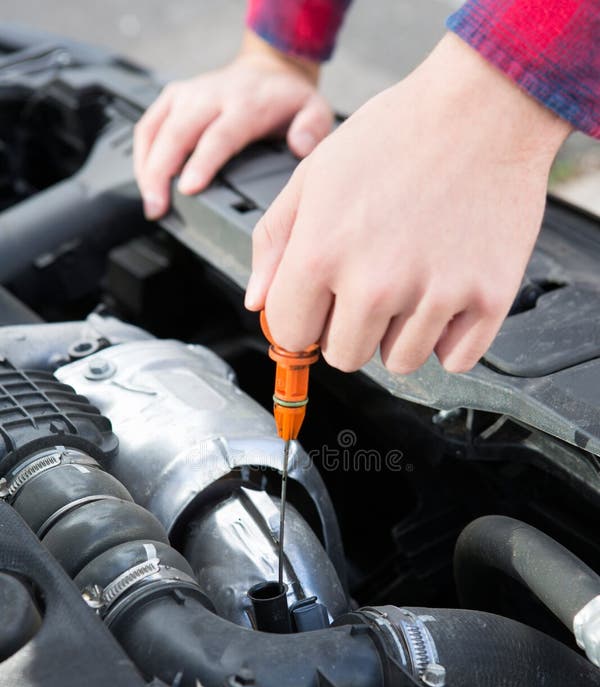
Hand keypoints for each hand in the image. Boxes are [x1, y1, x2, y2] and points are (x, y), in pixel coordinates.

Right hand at [134, 30, 331, 219]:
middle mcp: (212, 95)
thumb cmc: (288, 100)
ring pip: (156, 128)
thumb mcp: (315, 110)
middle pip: (178, 132)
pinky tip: (144, 181)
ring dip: (146, 166)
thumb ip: (313, 129)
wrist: (269, 71)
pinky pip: (148, 124)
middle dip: (161, 171)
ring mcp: (189, 95)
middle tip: (158, 206)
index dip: (201, 163)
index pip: (219, 135)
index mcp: (246, 103)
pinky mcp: (174, 98)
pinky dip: (141, 153)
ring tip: (150, 202)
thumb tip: (300, 147)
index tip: (187, 188)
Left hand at [246, 34, 570, 374]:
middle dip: (352, 328)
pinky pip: (456, 359)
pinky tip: (448, 293)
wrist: (482, 106)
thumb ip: (275, 242)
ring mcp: (435, 295)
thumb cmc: (397, 134)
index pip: (292, 336)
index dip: (304, 320)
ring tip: (414, 280)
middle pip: (346, 357)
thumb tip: (258, 303)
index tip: (321, 305)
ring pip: (400, 362)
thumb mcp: (314, 175)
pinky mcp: (488, 298)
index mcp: (321, 256)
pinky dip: (451, 336)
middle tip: (374, 283)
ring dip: (402, 333)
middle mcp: (375, 285)